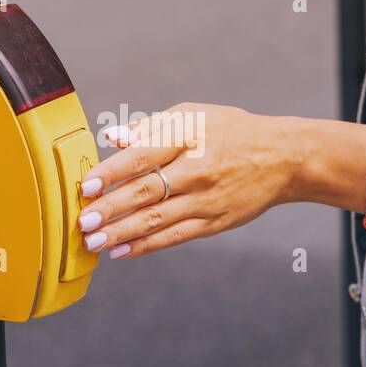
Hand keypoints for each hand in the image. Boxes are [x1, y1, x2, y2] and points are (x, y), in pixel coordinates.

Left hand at [76, 103, 365, 258]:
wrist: (283, 158)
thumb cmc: (232, 131)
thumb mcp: (194, 115)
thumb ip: (151, 127)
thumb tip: (112, 137)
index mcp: (188, 138)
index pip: (143, 156)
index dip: (112, 172)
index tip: (87, 186)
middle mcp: (197, 170)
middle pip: (146, 192)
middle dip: (110, 209)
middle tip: (82, 221)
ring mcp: (206, 200)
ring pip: (157, 220)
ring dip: (121, 233)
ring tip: (93, 242)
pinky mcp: (214, 222)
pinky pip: (174, 236)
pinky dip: (146, 246)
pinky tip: (122, 251)